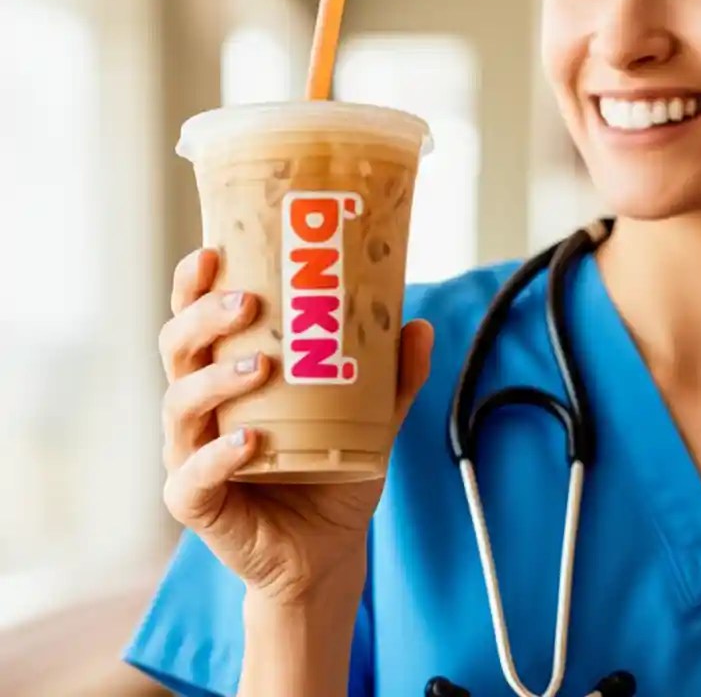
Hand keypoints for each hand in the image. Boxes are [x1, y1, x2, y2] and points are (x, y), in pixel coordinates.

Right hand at [157, 248, 432, 602]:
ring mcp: (192, 456)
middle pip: (177, 351)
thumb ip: (394, 378)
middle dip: (203, 319)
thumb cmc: (335, 474)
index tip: (212, 251)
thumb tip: (419, 325)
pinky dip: (218, 456)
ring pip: (181, 406)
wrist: (328, 551)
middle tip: (247, 302)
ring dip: (216, 379)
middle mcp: (200, 411)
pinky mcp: (197, 504)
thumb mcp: (373, 421)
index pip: (195, 321)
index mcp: (227, 378)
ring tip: (261, 364)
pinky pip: (195, 477)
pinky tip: (249, 441)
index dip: (192, 286)